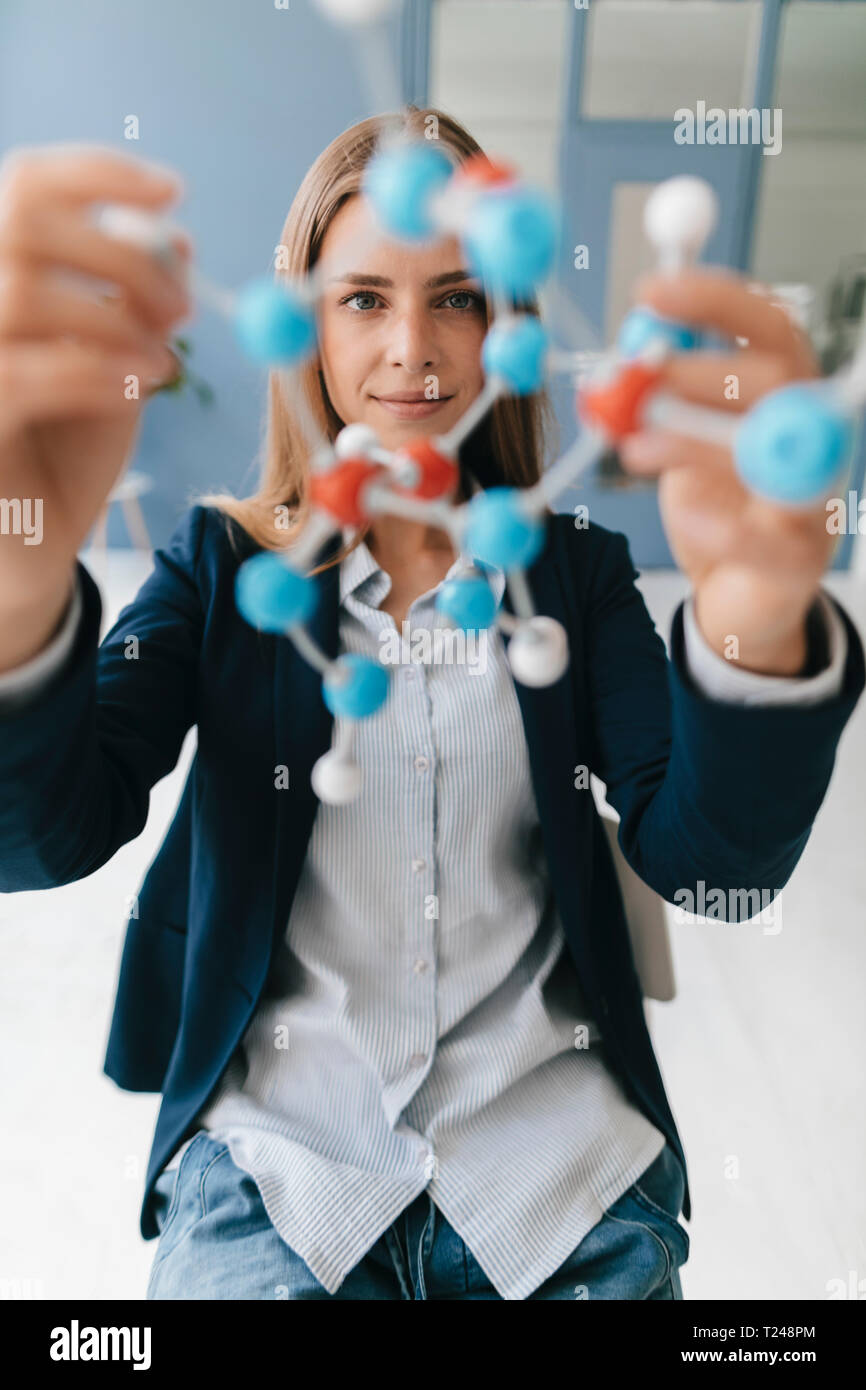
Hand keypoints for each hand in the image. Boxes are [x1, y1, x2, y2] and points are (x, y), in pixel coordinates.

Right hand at [0, 144, 190, 615]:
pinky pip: (26, 374)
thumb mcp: (119, 359)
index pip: (27, 183)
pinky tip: (144, 382)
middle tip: (185, 308)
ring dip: (115, 317)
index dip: (100, 174)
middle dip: (123, 255)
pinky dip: (99, 370)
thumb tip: (176, 239)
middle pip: (24, 222)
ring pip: (22, 292)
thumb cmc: (69, 443)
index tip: (176, 190)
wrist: (34, 539)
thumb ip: (140, 302)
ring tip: (166, 359)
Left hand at [619, 267, 834, 675]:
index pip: (767, 325)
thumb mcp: (679, 438)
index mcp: (786, 393)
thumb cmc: (715, 505)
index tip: (650, 291)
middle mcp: (810, 435)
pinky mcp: (798, 559)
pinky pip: (767, 539)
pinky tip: (684, 514)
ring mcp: (812, 497)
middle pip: (775, 379)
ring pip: (770, 454)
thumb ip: (658, 398)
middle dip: (700, 371)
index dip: (712, 301)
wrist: (735, 591)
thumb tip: (626, 348)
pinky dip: (722, 526)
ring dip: (694, 442)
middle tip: (638, 378)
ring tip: (633, 448)